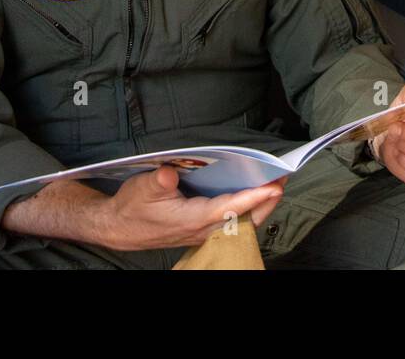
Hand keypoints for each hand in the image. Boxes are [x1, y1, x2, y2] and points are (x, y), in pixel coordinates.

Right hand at [96, 166, 287, 250]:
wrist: (119, 227)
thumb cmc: (132, 207)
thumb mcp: (142, 188)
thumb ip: (158, 181)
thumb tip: (169, 173)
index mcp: (192, 219)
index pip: (230, 209)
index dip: (253, 197)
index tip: (274, 187)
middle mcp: (203, 229)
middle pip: (244, 219)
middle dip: (266, 201)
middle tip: (284, 178)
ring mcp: (204, 231)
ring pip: (241, 221)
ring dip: (260, 204)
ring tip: (277, 182)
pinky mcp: (203, 228)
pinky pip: (233, 221)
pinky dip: (248, 207)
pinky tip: (254, 193)